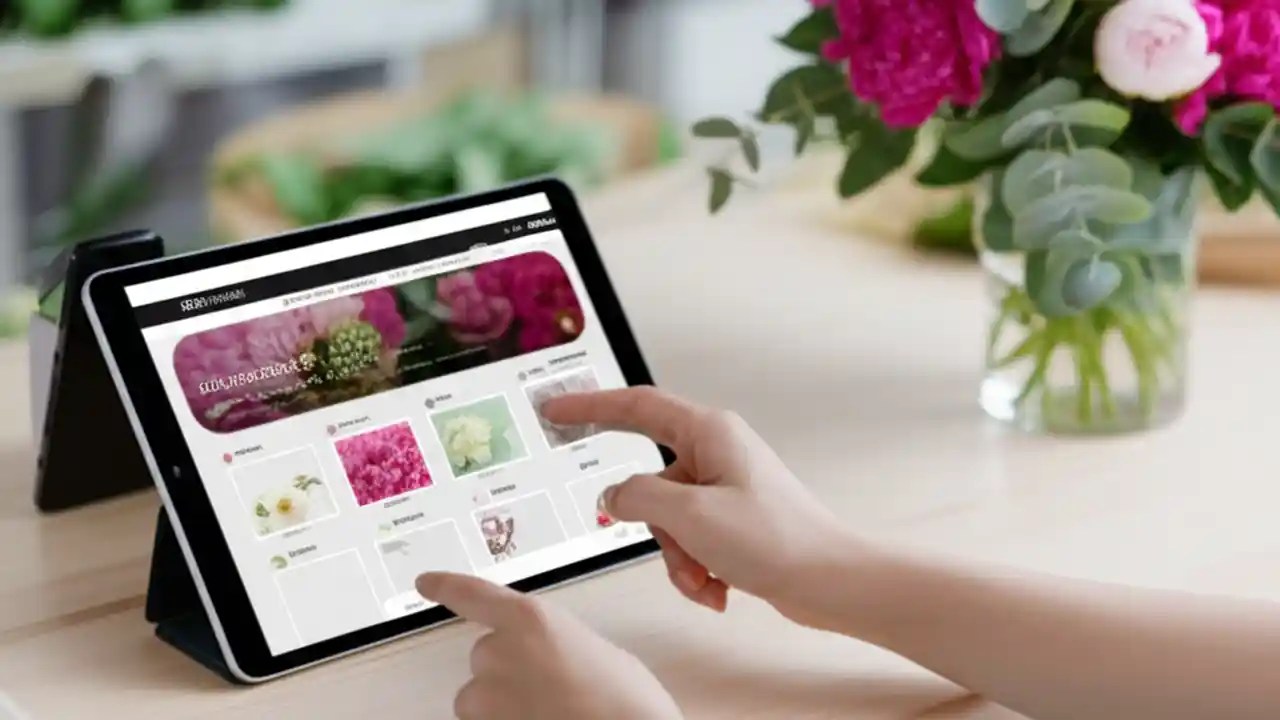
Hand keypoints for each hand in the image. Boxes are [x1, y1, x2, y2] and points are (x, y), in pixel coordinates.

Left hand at [417, 572, 681, 719]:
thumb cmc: (628, 701)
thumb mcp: (596, 651)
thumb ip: (555, 643)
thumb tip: (544, 660)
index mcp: (529, 619)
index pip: (473, 594)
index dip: (446, 586)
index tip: (425, 582)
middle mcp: (498, 651)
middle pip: (486, 655)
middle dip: (509, 670)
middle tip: (555, 688)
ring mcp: (486, 697)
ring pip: (480, 698)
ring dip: (503, 705)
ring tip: (551, 712)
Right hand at [541, 388, 855, 627]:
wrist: (830, 580)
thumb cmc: (775, 539)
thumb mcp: (690, 515)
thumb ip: (638, 498)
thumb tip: (614, 496)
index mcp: (709, 432)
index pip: (636, 406)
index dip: (589, 407)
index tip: (554, 409)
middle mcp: (716, 451)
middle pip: (650, 481)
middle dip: (654, 527)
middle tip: (674, 549)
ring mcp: (725, 485)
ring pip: (667, 519)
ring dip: (678, 557)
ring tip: (708, 579)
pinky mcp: (732, 518)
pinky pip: (689, 539)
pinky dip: (695, 568)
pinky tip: (719, 589)